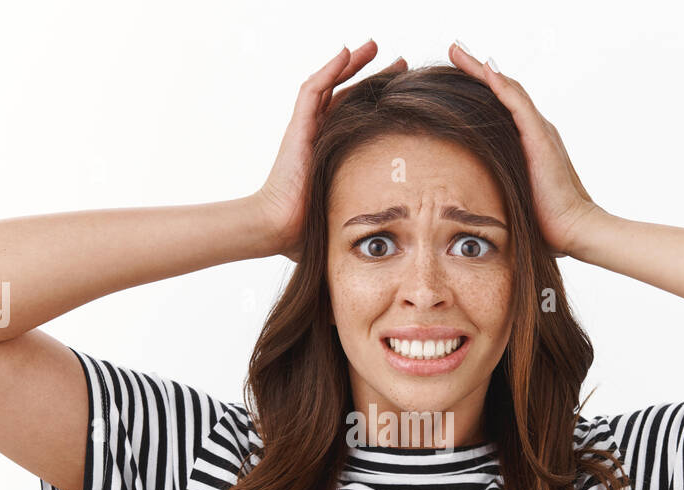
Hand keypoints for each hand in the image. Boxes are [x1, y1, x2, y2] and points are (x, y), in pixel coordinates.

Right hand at [255, 41, 407, 261]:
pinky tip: (348, 51)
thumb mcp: (344, 220)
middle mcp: (319, 138)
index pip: (357, 121)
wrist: (278, 231)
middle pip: (348, 97)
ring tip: (376, 46)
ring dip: (352, 64)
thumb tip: (390, 249)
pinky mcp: (299, 127)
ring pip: (332, 86)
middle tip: (401, 64)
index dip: (378, 106)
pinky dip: (331, 69)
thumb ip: (363, 226)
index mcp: (330, 155)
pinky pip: (315, 89)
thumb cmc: (304, 235)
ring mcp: (307, 130)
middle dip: (373, 78)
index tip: (405, 95)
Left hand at [449, 42, 602, 258]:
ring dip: (482, 70)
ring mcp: (540, 132)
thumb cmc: (545, 222)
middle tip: (454, 50)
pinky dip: (501, 86)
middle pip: (503, 91)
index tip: (456, 74)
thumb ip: (501, 184)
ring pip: (508, 90)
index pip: (502, 106)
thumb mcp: (514, 196)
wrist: (574, 229)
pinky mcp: (541, 139)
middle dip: (477, 70)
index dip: (481, 88)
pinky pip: (518, 105)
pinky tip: (485, 70)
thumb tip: (475, 195)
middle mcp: (536, 130)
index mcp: (530, 142)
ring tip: (458, 52)